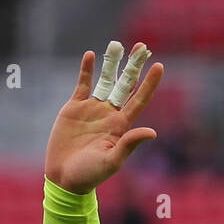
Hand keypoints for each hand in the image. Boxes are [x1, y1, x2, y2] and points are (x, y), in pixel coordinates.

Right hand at [44, 42, 163, 195]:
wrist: (64, 178)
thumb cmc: (90, 175)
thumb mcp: (112, 161)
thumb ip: (129, 144)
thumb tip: (152, 132)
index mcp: (121, 126)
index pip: (139, 100)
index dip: (149, 83)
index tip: (159, 65)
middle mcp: (109, 114)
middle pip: (125, 85)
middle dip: (134, 66)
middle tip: (142, 46)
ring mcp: (92, 109)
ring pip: (105, 80)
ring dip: (111, 63)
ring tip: (117, 45)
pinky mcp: (74, 108)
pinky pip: (82, 84)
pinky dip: (86, 70)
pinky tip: (91, 55)